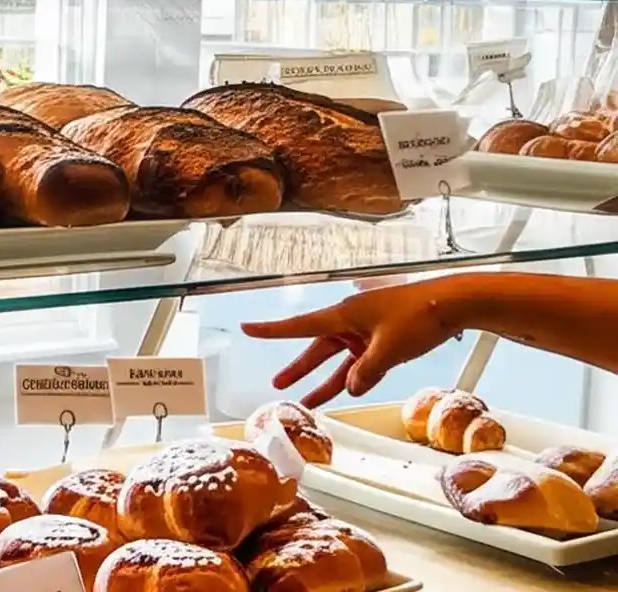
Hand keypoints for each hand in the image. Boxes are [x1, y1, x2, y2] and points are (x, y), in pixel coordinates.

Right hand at [241, 281, 457, 407]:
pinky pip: (362, 362)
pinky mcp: (383, 339)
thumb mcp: (389, 349)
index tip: (248, 328)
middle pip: (317, 348)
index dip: (271, 330)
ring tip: (309, 400)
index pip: (298, 326)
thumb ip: (366, 371)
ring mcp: (367, 331)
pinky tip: (353, 391)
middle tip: (280, 382)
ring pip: (339, 360)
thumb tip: (353, 387)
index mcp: (344, 315)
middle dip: (300, 368)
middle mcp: (350, 322)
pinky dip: (357, 376)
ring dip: (326, 380)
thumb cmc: (420, 314)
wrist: (454, 302)